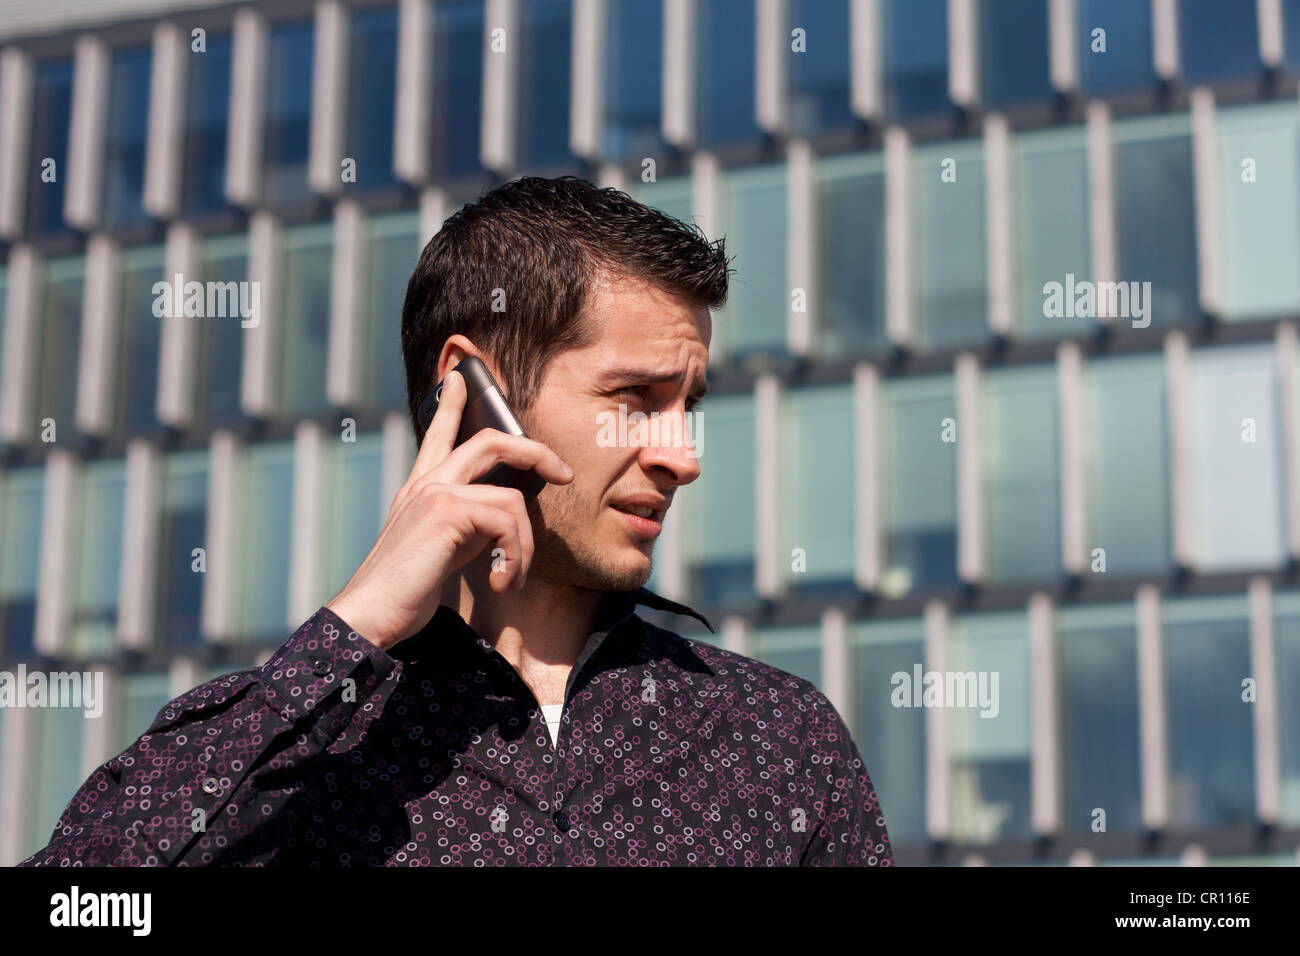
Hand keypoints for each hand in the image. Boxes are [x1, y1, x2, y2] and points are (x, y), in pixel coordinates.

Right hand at [325, 369, 573, 650]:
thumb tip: (504, 521)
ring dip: (524, 546)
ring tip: (511, 577)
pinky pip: (507, 522)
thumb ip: (466, 526)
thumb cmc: (405, 592)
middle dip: (536, 452)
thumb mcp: (440, 549)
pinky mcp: (446, 511)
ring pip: (511, 499)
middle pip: (492, 441)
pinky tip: (501, 583)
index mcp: (420, 489)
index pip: (437, 434)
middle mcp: (425, 483)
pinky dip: (514, 556)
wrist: (370, 614)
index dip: (452, 404)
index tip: (461, 378)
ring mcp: (434, 492)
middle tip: (563, 472)